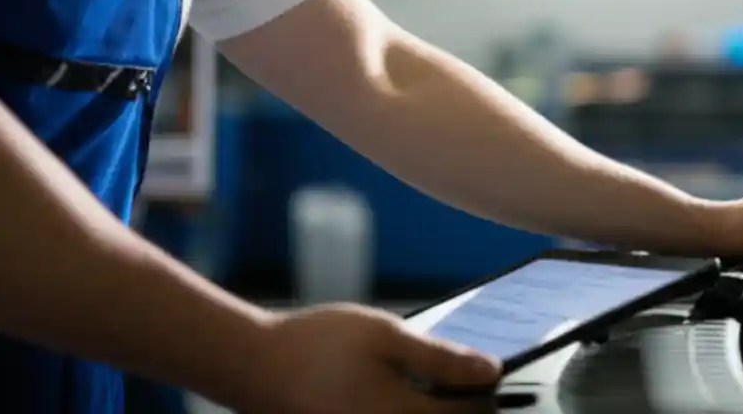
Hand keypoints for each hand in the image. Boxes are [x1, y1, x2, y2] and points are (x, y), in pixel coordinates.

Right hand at [233, 304, 500, 412]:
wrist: (251, 365)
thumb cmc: (316, 344)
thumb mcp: (385, 336)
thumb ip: (441, 357)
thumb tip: (490, 371)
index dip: (486, 392)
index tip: (485, 370)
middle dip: (464, 406)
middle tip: (462, 376)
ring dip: (434, 410)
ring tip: (428, 383)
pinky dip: (406, 412)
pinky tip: (398, 393)